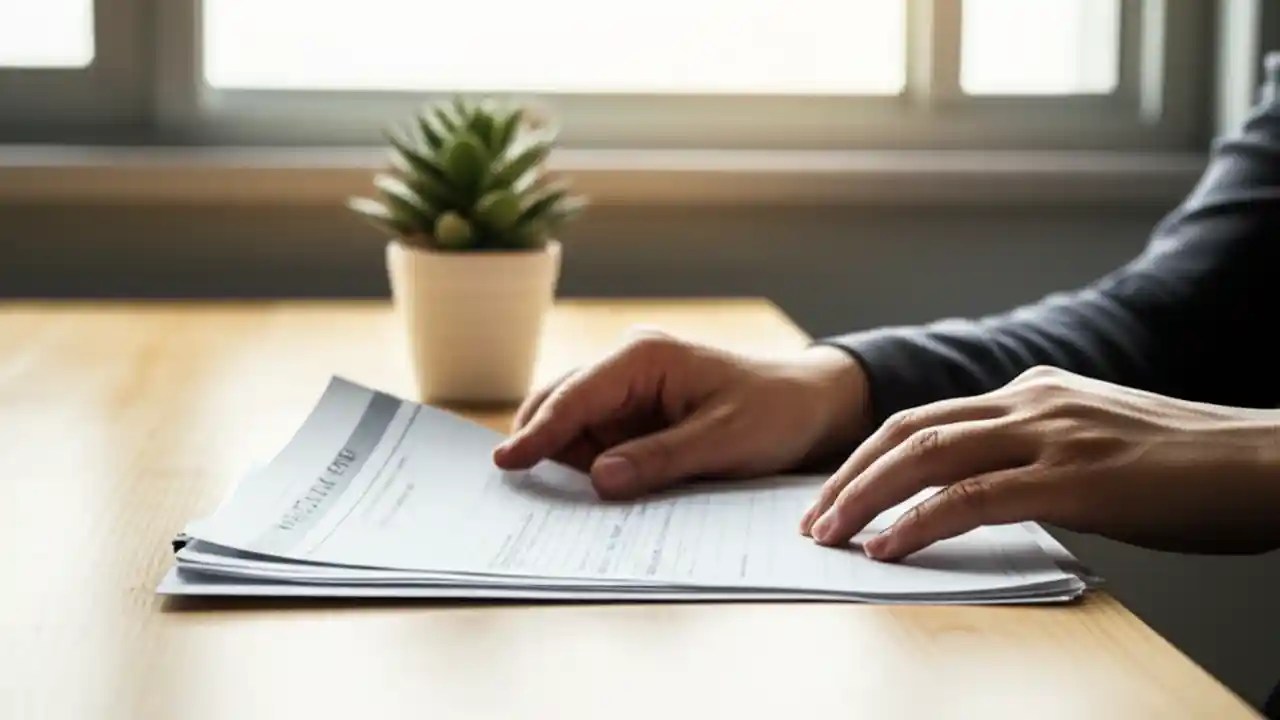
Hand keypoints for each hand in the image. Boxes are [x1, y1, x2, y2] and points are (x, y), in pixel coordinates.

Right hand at [492, 329, 869, 499]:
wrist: (810, 407)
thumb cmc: (774, 412)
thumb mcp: (724, 441)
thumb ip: (660, 459)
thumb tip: (599, 479)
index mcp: (644, 358)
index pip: (575, 394)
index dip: (539, 431)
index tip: (505, 463)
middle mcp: (626, 368)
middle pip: (559, 405)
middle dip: (539, 444)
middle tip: (514, 489)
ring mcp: (627, 394)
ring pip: (571, 428)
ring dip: (562, 462)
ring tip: (549, 505)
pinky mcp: (634, 419)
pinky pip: (596, 444)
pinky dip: (586, 469)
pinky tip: (584, 498)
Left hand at [799, 365, 1279, 559]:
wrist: (1271, 462)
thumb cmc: (1189, 466)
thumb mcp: (1097, 442)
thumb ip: (1038, 451)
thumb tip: (987, 488)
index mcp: (1035, 391)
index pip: (927, 417)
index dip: (870, 456)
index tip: (835, 492)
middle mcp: (1033, 401)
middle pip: (910, 431)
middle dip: (849, 475)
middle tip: (811, 518)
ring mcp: (1052, 435)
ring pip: (929, 457)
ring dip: (866, 497)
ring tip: (829, 535)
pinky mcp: (1076, 479)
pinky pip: (974, 499)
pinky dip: (919, 522)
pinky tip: (888, 547)